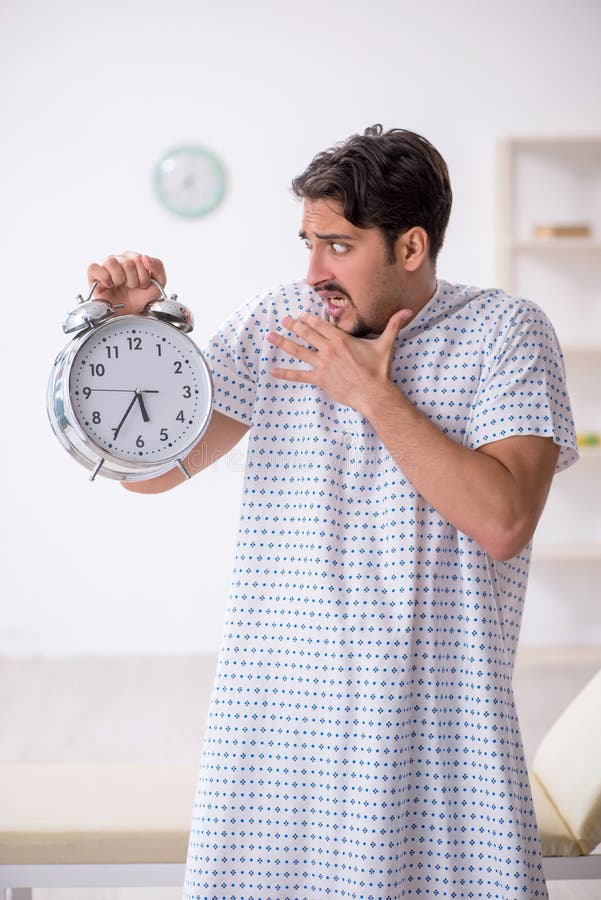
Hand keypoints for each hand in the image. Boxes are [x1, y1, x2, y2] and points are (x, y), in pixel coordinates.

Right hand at [86, 252, 166, 314]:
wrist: (128, 314)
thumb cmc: (140, 298)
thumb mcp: (158, 284)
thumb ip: (158, 267)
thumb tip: (145, 257)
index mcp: (134, 259)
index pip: (140, 258)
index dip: (143, 276)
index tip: (142, 285)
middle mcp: (119, 260)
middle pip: (127, 262)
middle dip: (133, 281)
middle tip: (132, 288)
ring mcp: (106, 266)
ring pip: (111, 261)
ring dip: (119, 279)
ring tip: (120, 287)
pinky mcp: (93, 275)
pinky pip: (94, 267)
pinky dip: (103, 277)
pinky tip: (109, 285)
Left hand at [266, 308, 412, 412]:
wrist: (374, 393)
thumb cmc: (379, 370)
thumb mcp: (386, 344)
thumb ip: (393, 325)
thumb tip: (408, 310)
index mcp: (341, 339)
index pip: (321, 325)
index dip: (309, 319)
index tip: (301, 315)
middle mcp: (328, 349)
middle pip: (306, 334)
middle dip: (293, 326)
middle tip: (284, 320)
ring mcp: (322, 364)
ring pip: (298, 351)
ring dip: (283, 343)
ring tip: (271, 336)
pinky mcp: (319, 379)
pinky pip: (298, 375)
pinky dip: (285, 373)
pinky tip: (272, 371)